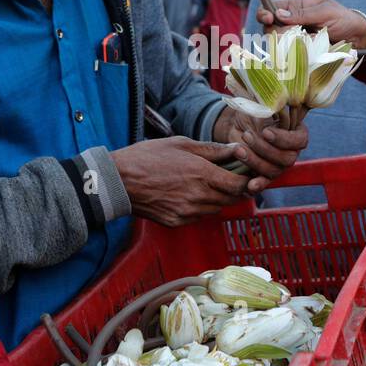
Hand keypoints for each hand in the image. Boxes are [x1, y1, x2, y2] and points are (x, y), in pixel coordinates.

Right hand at [111, 137, 249, 227]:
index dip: (247, 180)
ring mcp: (188, 212)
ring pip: (216, 209)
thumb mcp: (181, 144)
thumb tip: (237, 149)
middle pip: (231, 199)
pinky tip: (190, 194)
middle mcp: (199, 196)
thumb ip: (212, 150)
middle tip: (230, 177)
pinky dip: (201, 206)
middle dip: (235, 189)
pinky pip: (199, 216)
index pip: (239, 185)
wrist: (118, 181)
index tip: (246, 173)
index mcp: (203, 174)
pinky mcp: (177, 221)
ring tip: (208, 184)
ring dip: (218, 198)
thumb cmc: (147, 157)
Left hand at [213, 107, 308, 193]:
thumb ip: (272, 105)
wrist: (237, 125)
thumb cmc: (253, 111)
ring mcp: (279, 164)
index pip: (300, 140)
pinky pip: (265, 183)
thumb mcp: (262, 104)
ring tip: (238, 149)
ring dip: (255, 161)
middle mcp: (291, 150)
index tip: (265, 132)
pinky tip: (250, 185)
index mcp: (296, 132)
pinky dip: (258, 185)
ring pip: (274, 170)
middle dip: (265, 149)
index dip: (284, 139)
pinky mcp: (265, 174)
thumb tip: (275, 102)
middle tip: (247, 135)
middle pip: (287, 159)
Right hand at [254, 0, 365, 50]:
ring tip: (310, 40)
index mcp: (294, 7)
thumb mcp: (326, 11)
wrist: (357, 39)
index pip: (270, 8)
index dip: (264, 13)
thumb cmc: (343, 19)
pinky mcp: (300, 53)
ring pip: (278, 44)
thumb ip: (303, 13)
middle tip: (297, 32)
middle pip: (269, 29)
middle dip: (279, 32)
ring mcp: (294, 39)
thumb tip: (278, 15)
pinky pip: (290, 56)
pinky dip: (297, 54)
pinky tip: (310, 50)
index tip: (269, 19)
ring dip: (290, 43)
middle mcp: (290, 23)